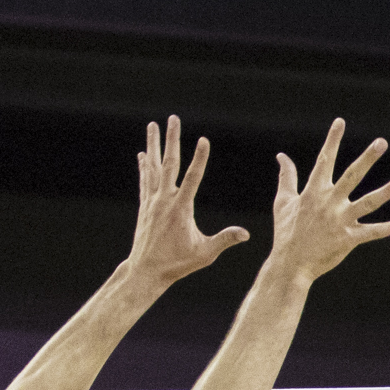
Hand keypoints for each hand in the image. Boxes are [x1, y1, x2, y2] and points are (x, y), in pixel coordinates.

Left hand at [127, 116, 250, 284]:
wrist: (145, 270)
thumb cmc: (177, 264)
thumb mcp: (205, 253)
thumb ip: (224, 240)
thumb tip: (246, 234)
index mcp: (180, 209)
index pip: (192, 178)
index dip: (200, 158)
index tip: (204, 139)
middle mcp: (164, 200)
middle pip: (169, 164)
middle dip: (172, 140)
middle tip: (174, 119)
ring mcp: (152, 201)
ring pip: (153, 167)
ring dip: (153, 145)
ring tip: (153, 125)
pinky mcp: (145, 206)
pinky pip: (145, 180)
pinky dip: (145, 166)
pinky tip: (143, 154)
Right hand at [268, 119, 389, 286]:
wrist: (290, 264)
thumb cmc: (286, 232)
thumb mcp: (283, 202)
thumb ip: (286, 177)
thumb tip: (281, 156)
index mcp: (313, 191)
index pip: (325, 160)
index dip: (332, 140)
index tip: (340, 122)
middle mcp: (329, 202)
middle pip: (352, 175)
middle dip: (367, 158)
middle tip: (382, 142)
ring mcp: (341, 220)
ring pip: (369, 202)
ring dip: (388, 190)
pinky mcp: (349, 238)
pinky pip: (374, 232)